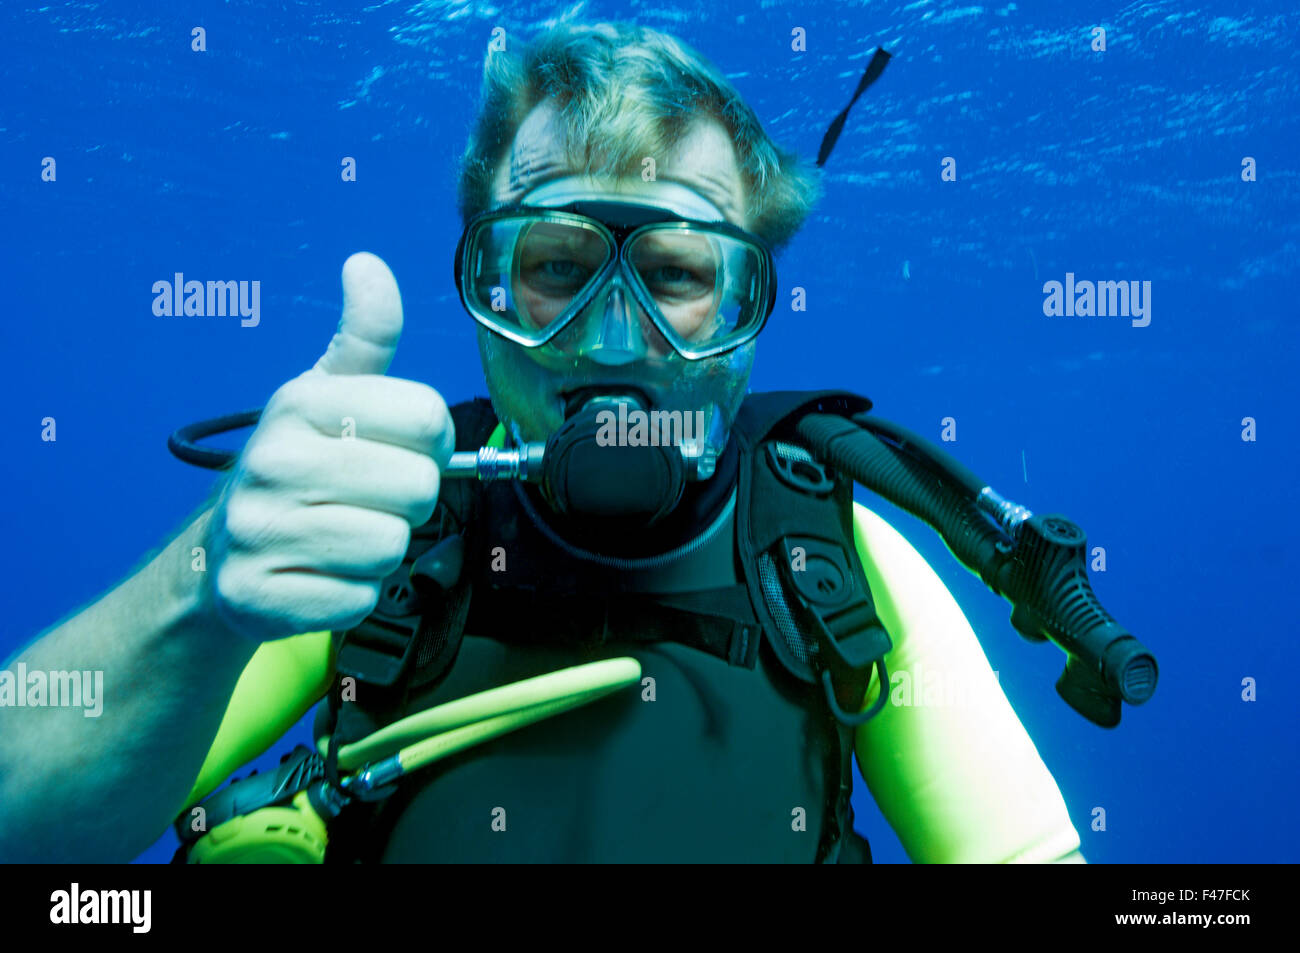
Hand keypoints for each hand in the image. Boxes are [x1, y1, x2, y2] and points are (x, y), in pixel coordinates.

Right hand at [205, 252, 453, 642]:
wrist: (221, 554)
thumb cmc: (298, 465)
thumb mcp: (326, 394)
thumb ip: (364, 336)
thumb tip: (367, 264)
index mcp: (299, 403)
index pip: (427, 418)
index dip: (431, 443)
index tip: (398, 450)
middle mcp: (272, 461)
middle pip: (419, 488)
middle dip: (406, 502)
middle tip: (364, 500)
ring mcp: (259, 531)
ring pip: (392, 546)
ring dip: (380, 549)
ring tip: (338, 535)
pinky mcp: (257, 596)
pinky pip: (360, 598)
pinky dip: (352, 593)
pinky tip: (318, 573)